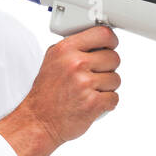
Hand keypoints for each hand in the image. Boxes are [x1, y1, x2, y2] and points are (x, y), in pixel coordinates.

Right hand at [19, 24, 121, 145]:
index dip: (111, 41)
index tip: (110, 47)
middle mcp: (75, 64)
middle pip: (114, 58)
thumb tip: (98, 41)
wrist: (39, 121)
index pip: (103, 34)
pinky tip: (92, 103)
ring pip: (116, 79)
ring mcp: (84, 83)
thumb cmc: (46, 93)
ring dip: (107, 87)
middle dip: (108, 68)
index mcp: (65, 49)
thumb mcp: (53, 61)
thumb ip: (74, 48)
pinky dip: (107, 103)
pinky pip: (114, 97)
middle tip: (93, 77)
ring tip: (89, 92)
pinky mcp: (93, 102)